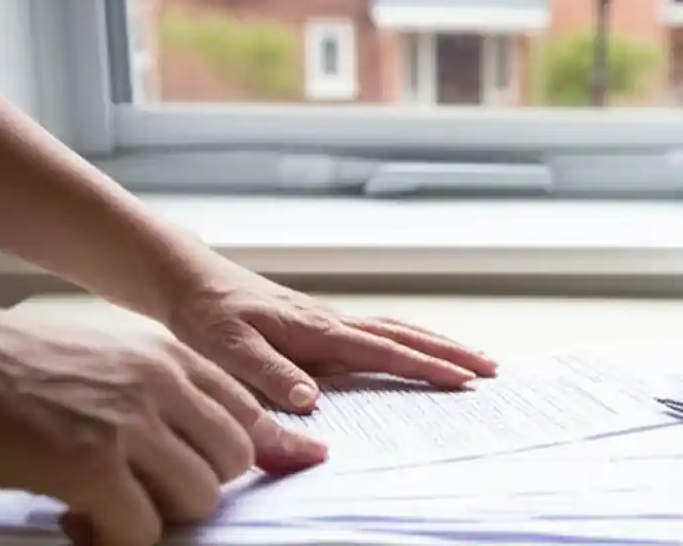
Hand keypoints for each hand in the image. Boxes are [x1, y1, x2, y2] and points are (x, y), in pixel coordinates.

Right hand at [0, 298, 326, 545]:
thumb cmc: (14, 365)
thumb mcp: (109, 362)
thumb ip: (163, 396)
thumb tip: (214, 444)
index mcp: (168, 356)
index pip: (246, 410)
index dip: (267, 447)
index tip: (299, 462)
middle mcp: (160, 383)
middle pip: (233, 460)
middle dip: (199, 488)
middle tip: (146, 492)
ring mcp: (129, 423)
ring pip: (198, 497)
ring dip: (158, 515)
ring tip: (105, 505)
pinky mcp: (91, 464)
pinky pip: (140, 529)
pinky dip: (116, 539)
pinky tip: (79, 520)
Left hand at [167, 261, 496, 411]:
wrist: (191, 282)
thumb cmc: (207, 315)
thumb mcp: (226, 349)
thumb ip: (267, 374)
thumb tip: (313, 400)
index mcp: (317, 329)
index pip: (383, 350)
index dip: (424, 366)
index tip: (462, 380)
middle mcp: (332, 322)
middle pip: (405, 334)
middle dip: (450, 352)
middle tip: (491, 369)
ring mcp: (329, 321)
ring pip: (396, 330)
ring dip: (436, 344)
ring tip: (472, 360)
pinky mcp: (321, 325)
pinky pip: (378, 334)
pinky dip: (409, 341)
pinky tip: (417, 350)